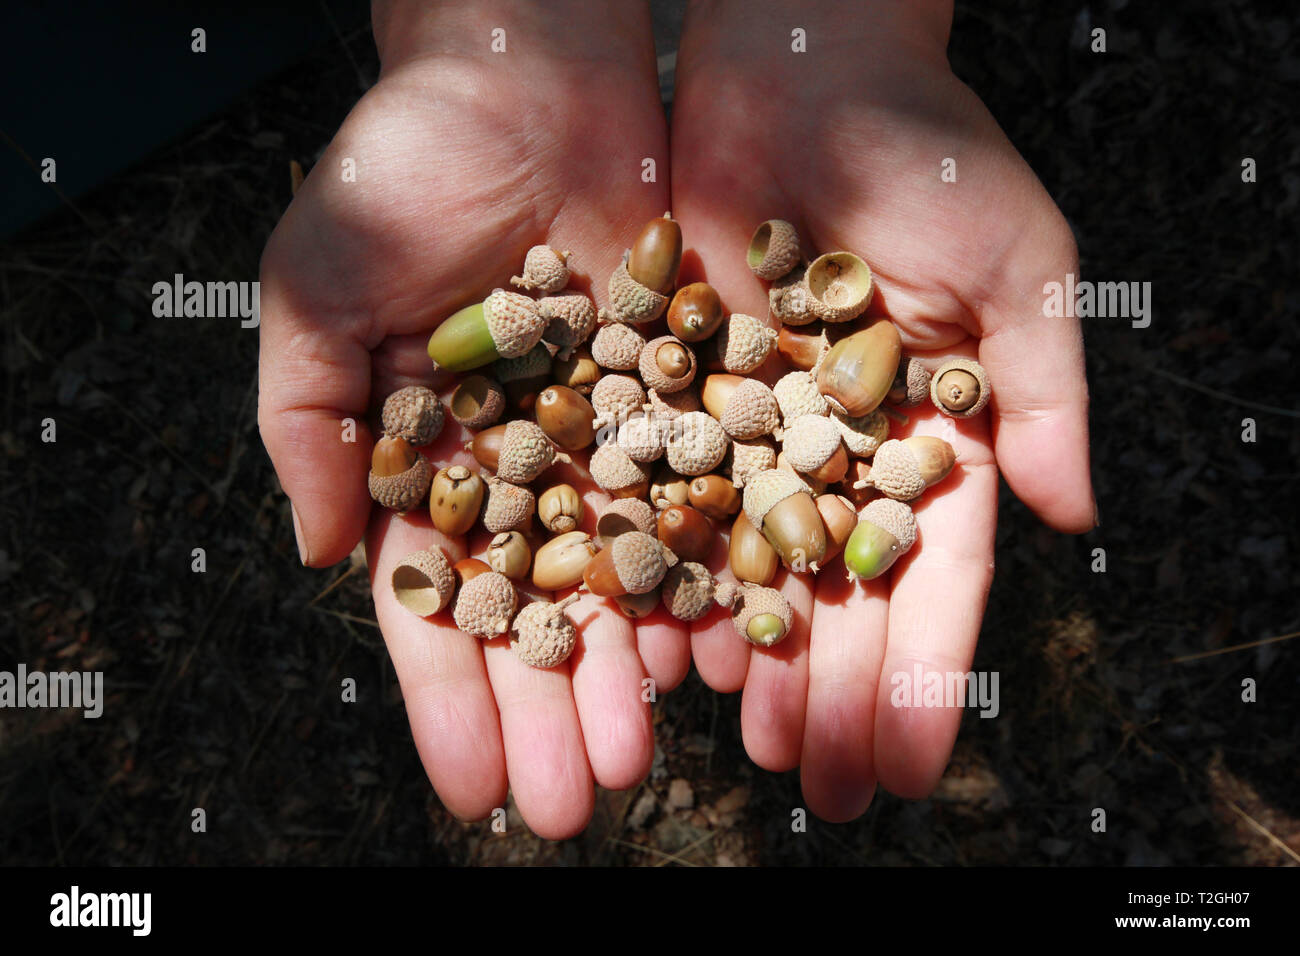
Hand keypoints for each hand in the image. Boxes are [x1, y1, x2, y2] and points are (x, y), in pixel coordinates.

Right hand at [257, 1, 683, 838]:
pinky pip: (701, 497)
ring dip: (630, 670)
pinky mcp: (689, 391)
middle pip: (539, 611)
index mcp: (434, 460)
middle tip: (565, 809)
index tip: (470, 790)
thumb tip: (324, 553)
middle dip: (548, 711)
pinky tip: (716, 655)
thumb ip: (309, 422)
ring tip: (642, 760)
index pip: (442, 604)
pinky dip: (707, 574)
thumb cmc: (403, 166)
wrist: (528, 74)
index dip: (451, 699)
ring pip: (625, 575)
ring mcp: (611, 435)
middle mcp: (527, 464)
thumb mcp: (319, 289)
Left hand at [670, 0, 1095, 819]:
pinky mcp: (665, 389)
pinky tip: (655, 646)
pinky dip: (658, 569)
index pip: (930, 578)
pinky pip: (658, 496)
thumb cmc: (932, 150)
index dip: (918, 674)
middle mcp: (832, 449)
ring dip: (743, 658)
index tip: (904, 768)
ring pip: (741, 564)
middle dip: (827, 691)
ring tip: (738, 744)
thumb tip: (1079, 518)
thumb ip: (1044, 390)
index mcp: (925, 437)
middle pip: (831, 593)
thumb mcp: (1018, 262)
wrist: (804, 61)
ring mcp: (745, 426)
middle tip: (818, 788)